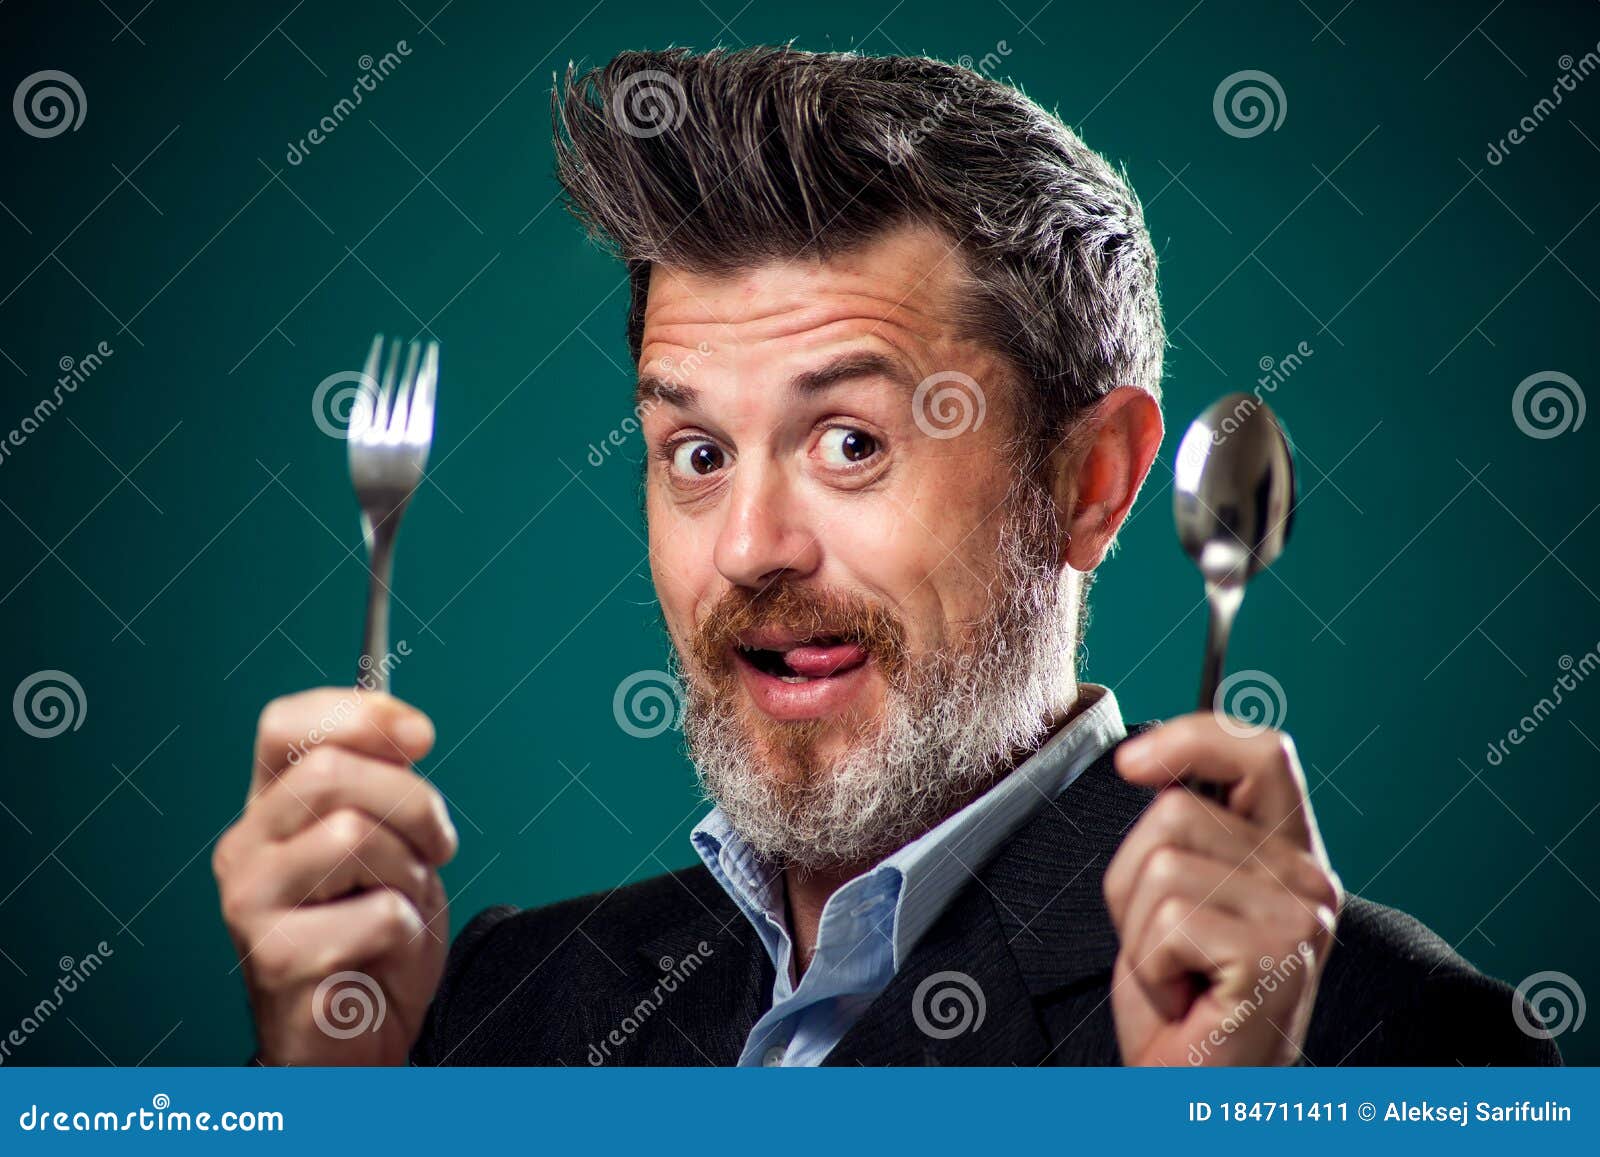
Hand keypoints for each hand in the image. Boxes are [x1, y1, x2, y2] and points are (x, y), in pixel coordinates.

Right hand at [212, 689, 456, 1064]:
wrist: (359, 1038)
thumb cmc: (375, 934)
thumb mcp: (393, 842)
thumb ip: (385, 784)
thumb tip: (408, 728)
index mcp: (271, 808)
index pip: (286, 726)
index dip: (358, 714)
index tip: (422, 733)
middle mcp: (245, 847)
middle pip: (331, 774)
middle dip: (413, 803)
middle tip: (437, 847)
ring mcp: (250, 903)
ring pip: (354, 835)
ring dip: (409, 874)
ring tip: (401, 907)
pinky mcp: (273, 959)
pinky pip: (377, 914)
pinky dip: (407, 933)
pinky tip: (385, 954)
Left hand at [1104, 713, 1341, 1065]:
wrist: (1198, 1092)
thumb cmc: (1183, 1003)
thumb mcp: (1177, 898)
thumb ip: (1183, 834)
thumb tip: (1151, 765)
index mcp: (1288, 853)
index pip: (1261, 752)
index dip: (1195, 737)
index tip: (1132, 763)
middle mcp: (1309, 877)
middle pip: (1174, 811)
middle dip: (1133, 881)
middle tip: (1166, 946)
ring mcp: (1300, 914)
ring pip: (1160, 864)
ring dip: (1138, 930)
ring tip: (1176, 974)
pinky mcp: (1277, 952)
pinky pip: (1166, 920)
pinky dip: (1150, 966)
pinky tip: (1185, 999)